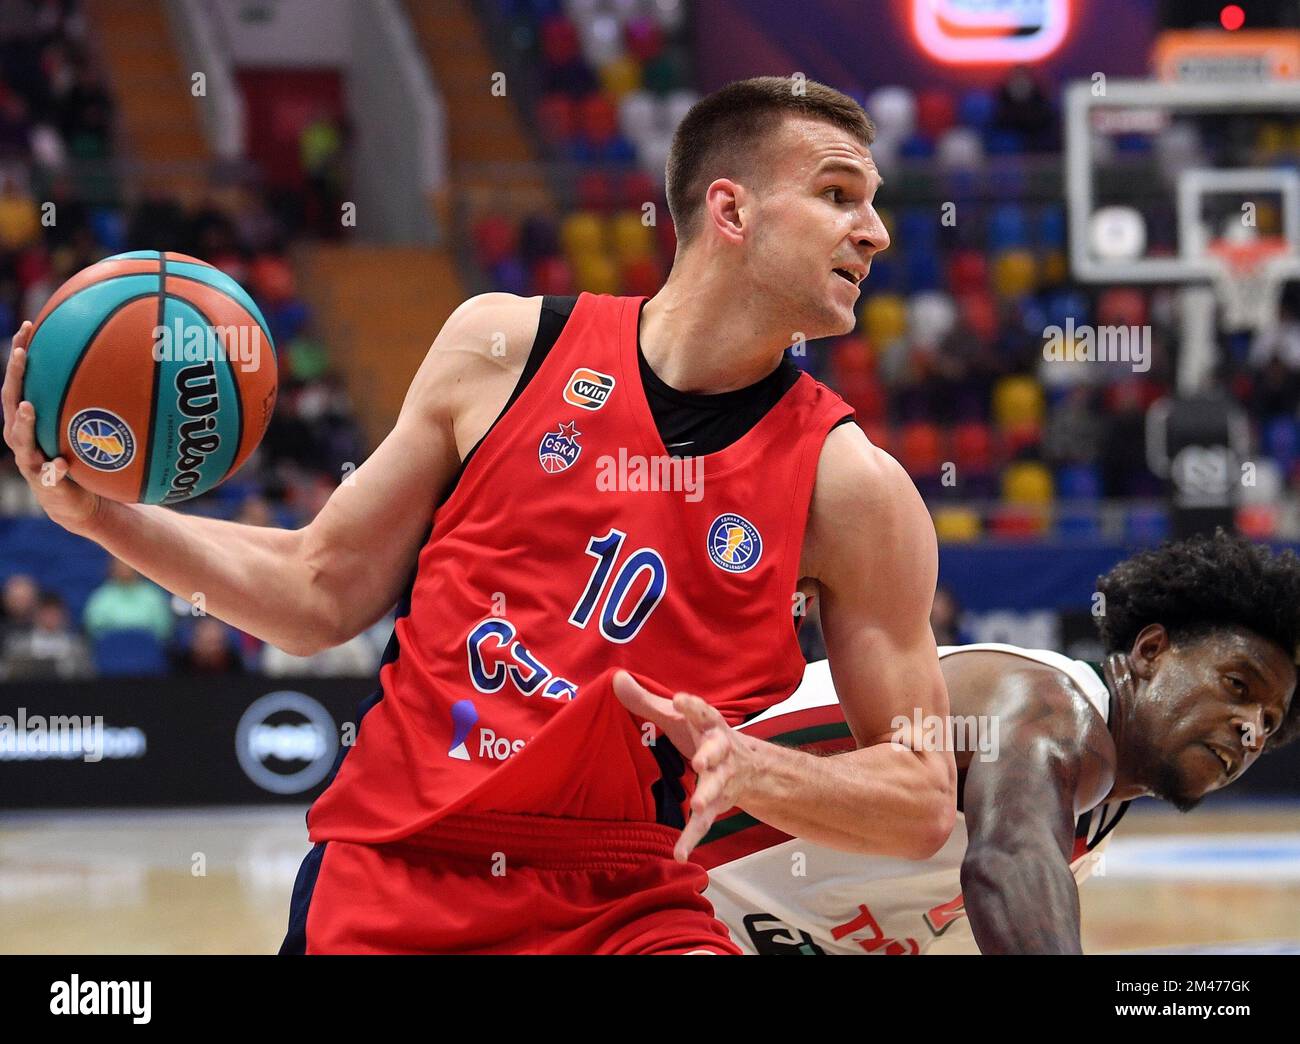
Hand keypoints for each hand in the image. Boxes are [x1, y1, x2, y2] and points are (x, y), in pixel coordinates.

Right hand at [3, 321, 100, 532]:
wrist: (78, 502)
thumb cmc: (82, 457)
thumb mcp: (87, 428)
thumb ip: (95, 404)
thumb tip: (125, 365)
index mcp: (28, 418)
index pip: (20, 380)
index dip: (20, 354)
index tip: (29, 326)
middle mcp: (21, 435)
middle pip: (12, 401)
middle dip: (16, 377)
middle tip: (24, 354)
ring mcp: (30, 459)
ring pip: (20, 438)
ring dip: (24, 424)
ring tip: (29, 408)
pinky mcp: (45, 484)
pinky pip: (48, 475)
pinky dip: (55, 469)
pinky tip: (63, 463)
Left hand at [613, 670, 758, 861]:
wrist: (749, 768)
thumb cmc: (701, 735)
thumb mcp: (677, 717)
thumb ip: (647, 701)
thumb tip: (616, 678)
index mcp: (708, 725)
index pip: (702, 712)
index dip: (693, 706)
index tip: (680, 699)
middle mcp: (720, 751)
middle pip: (717, 751)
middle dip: (710, 755)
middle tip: (700, 761)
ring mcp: (721, 780)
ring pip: (716, 788)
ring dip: (708, 796)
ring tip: (699, 806)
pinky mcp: (717, 805)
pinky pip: (704, 824)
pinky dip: (692, 838)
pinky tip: (679, 854)